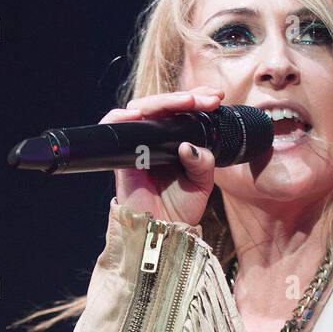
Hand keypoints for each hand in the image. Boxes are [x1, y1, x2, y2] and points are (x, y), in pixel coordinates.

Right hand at [99, 86, 222, 223]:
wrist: (164, 234)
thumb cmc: (180, 209)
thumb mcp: (202, 183)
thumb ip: (203, 161)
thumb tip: (188, 145)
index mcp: (172, 142)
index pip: (179, 111)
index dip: (197, 99)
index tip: (218, 97)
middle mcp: (152, 140)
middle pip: (162, 106)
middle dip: (186, 97)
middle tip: (209, 99)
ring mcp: (135, 145)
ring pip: (141, 109)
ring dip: (163, 102)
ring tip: (187, 102)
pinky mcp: (121, 157)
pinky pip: (114, 127)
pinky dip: (121, 117)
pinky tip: (139, 113)